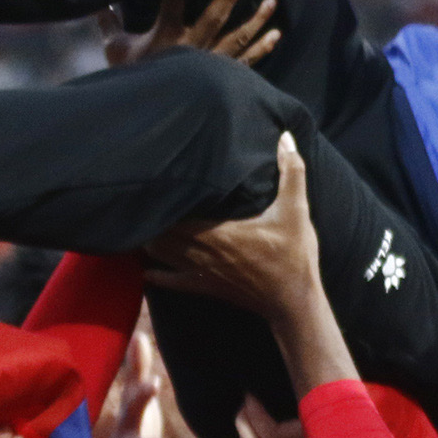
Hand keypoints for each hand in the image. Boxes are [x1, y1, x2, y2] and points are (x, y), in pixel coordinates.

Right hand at [100, 0, 279, 71]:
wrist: (151, 113)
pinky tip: (275, 35)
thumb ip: (109, 23)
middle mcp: (193, 47)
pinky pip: (247, 61)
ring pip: (238, 37)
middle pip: (214, 17)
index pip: (174, 1)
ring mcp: (211, 62)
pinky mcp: (223, 76)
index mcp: (167, 35)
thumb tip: (97, 1)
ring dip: (257, 19)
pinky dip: (262, 48)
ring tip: (272, 1)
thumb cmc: (133, 78)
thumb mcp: (115, 50)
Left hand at [147, 133, 324, 318]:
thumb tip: (286, 137)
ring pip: (161, 254)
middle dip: (150, 216)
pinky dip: (156, 275)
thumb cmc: (293, 255)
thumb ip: (292, 171)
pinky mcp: (205, 287)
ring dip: (150, 239)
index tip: (152, 181)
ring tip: (143, 223)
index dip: (160, 198)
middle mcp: (202, 251)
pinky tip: (146, 269)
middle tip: (141, 197)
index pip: (175, 213)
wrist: (293, 301)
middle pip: (161, 232)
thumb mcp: (297, 209)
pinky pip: (172, 282)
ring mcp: (201, 271)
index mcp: (218, 231)